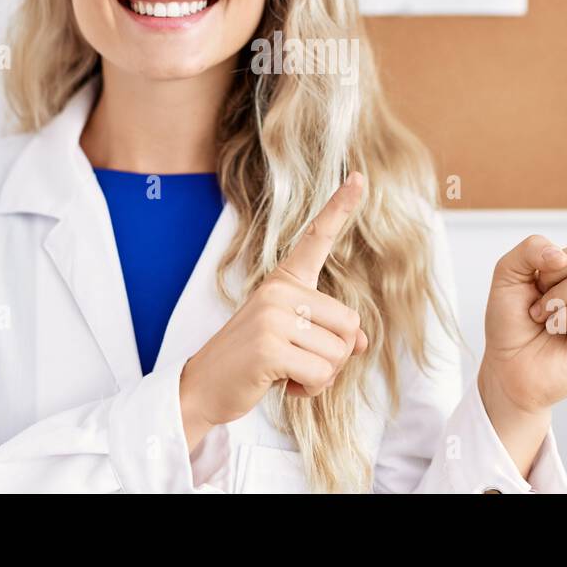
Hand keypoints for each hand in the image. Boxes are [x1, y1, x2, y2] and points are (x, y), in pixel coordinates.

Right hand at [178, 172, 369, 450]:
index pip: (317, 237)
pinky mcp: (270, 347)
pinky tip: (283, 384)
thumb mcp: (293, 339)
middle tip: (300, 361)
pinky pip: (320, 374)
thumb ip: (328, 333)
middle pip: (350, 325)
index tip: (359, 176)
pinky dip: (310, 389)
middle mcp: (280, 291)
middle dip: (335, 356)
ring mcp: (272, 316)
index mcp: (285, 281)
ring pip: (338, 353)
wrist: (204, 386)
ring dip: (321, 376)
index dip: (340, 206)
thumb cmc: (254, 361)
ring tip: (288, 372)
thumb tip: (362, 342)